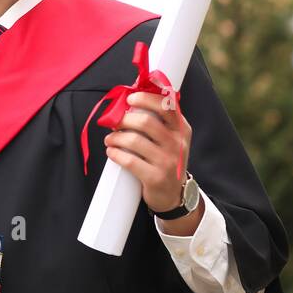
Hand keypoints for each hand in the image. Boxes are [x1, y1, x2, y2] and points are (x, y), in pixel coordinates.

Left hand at [103, 90, 191, 213]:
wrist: (173, 194)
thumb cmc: (166, 160)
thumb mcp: (171, 138)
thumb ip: (159, 120)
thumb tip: (131, 101)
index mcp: (181, 129)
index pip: (166, 105)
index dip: (146, 98)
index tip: (130, 99)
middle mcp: (177, 143)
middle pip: (145, 122)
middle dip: (123, 120)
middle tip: (114, 124)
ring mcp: (167, 161)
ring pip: (134, 141)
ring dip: (115, 138)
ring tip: (110, 139)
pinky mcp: (155, 178)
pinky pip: (129, 161)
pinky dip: (115, 154)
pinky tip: (111, 151)